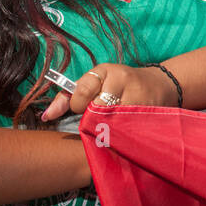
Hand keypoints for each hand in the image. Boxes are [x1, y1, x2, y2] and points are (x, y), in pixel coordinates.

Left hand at [40, 64, 179, 120]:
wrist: (160, 85)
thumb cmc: (119, 85)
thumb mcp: (95, 82)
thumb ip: (68, 97)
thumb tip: (46, 116)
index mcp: (106, 71)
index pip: (82, 91)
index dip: (78, 105)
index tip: (83, 108)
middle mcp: (122, 79)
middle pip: (96, 109)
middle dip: (94, 118)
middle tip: (100, 118)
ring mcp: (138, 97)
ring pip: (111, 122)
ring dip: (108, 128)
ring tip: (112, 124)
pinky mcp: (148, 113)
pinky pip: (126, 131)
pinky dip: (121, 135)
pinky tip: (123, 130)